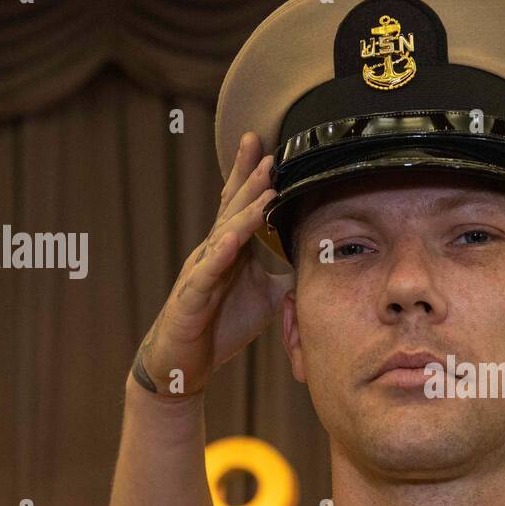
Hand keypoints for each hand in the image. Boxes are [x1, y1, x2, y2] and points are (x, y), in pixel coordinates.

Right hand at [132, 131, 293, 397]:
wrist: (184, 361)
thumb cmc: (221, 322)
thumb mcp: (265, 295)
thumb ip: (288, 272)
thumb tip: (320, 256)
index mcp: (230, 250)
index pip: (242, 206)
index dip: (252, 176)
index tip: (269, 146)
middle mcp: (213, 253)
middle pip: (231, 208)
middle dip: (247, 176)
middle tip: (262, 145)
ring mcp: (200, 272)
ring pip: (223, 234)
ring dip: (244, 210)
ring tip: (263, 186)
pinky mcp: (191, 298)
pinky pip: (206, 273)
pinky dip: (220, 255)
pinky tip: (233, 239)